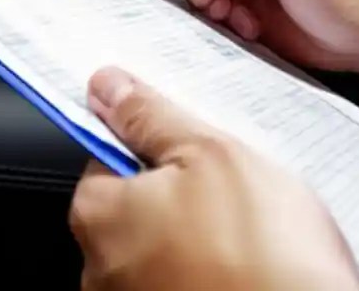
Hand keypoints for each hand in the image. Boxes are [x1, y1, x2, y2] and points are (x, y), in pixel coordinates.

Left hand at [70, 67, 358, 290]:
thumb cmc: (261, 258)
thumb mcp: (211, 156)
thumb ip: (152, 119)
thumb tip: (108, 87)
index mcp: (98, 215)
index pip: (106, 158)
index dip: (154, 145)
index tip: (190, 146)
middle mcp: (101, 270)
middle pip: (135, 209)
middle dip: (180, 197)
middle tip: (233, 192)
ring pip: (165, 252)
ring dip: (200, 241)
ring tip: (254, 238)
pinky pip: (189, 283)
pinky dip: (216, 276)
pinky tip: (255, 271)